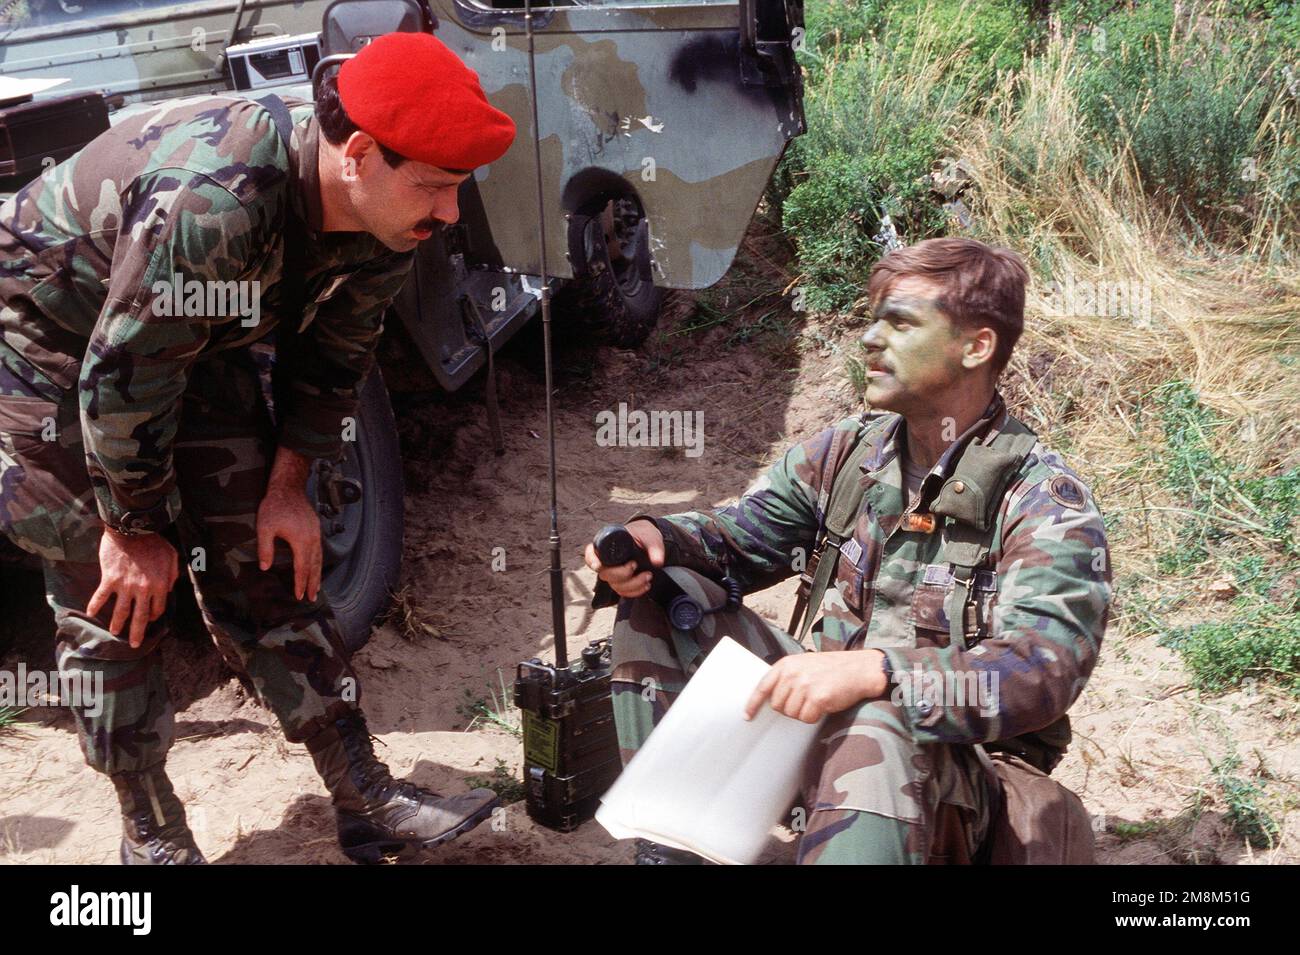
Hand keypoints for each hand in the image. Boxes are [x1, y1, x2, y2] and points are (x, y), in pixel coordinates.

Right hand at [87, 528, 179, 648]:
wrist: (132, 529)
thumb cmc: (154, 541)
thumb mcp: (172, 556)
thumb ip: (173, 574)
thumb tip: (170, 589)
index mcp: (160, 584)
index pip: (157, 608)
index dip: (153, 615)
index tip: (148, 618)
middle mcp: (144, 589)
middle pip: (140, 616)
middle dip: (137, 632)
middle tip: (134, 645)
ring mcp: (126, 585)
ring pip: (121, 611)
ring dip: (117, 624)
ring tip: (114, 633)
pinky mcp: (110, 579)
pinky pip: (101, 596)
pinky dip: (95, 605)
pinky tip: (90, 614)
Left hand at [257, 484, 321, 601]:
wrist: (289, 488)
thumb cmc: (275, 506)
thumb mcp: (265, 527)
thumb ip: (265, 548)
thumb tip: (265, 567)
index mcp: (301, 541)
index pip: (302, 567)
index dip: (300, 583)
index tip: (298, 596)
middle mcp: (312, 539)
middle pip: (314, 566)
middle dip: (313, 583)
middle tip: (312, 598)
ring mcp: (316, 534)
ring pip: (319, 559)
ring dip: (318, 575)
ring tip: (316, 587)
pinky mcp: (315, 529)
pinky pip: (319, 550)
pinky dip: (318, 562)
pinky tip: (316, 566)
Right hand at [583, 519, 663, 598]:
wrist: (649, 540)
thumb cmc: (644, 534)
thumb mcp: (650, 537)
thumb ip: (655, 548)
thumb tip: (657, 562)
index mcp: (607, 544)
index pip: (591, 554)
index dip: (592, 560)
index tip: (599, 565)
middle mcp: (607, 560)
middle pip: (605, 574)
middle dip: (621, 574)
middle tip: (635, 565)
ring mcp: (614, 573)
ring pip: (615, 585)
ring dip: (633, 585)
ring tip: (648, 576)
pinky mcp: (622, 582)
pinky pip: (624, 592)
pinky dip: (635, 592)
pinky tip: (646, 585)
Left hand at [744, 650, 888, 723]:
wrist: (860, 669)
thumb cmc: (833, 669)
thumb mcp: (805, 664)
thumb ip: (788, 676)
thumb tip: (772, 698)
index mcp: (787, 664)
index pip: (763, 686)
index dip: (753, 703)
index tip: (747, 716)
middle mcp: (793, 674)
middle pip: (778, 705)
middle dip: (789, 708)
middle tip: (806, 700)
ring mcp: (805, 685)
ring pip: (792, 714)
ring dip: (804, 712)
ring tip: (816, 700)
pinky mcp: (818, 698)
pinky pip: (807, 718)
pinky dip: (815, 717)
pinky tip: (824, 705)